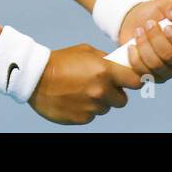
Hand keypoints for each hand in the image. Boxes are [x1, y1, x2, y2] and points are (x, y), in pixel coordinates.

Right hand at [28, 44, 142, 125]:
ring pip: (105, 108)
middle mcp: (101, 91)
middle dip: (114, 94)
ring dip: (98, 102)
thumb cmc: (61, 61)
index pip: (135, 81)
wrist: (36, 78)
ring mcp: (92, 107)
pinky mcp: (82, 119)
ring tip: (81, 91)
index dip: (134, 81)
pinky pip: (91, 116)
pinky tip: (73, 99)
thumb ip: (105, 60)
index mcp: (105, 71)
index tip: (130, 81)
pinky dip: (85, 110)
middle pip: (122, 100)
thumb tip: (118, 67)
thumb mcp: (85, 52)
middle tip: (101, 87)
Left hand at [114, 0, 171, 83]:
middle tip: (148, 23)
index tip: (166, 27)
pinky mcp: (152, 77)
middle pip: (171, 56)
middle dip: (156, 38)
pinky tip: (131, 46)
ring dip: (144, 45)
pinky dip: (135, 58)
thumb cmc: (156, 13)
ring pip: (156, 64)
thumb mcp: (165, 3)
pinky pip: (143, 73)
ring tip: (138, 30)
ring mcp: (168, 71)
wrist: (136, 22)